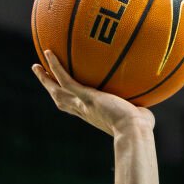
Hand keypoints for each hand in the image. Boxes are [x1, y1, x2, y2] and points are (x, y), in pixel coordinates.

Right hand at [33, 50, 154, 137]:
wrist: (133, 131)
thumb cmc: (140, 129)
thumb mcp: (139, 119)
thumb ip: (139, 112)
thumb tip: (147, 110)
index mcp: (93, 116)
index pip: (77, 108)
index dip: (69, 101)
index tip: (65, 95)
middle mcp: (84, 110)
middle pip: (61, 99)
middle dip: (50, 89)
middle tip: (42, 77)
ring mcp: (82, 103)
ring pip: (57, 89)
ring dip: (45, 78)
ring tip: (36, 66)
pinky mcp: (84, 95)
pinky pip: (65, 78)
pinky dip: (55, 65)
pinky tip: (48, 52)